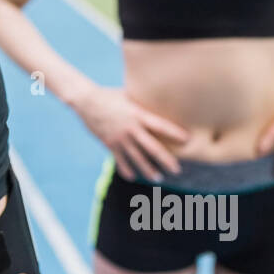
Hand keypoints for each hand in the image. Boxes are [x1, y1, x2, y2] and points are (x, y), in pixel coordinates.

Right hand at [70, 86, 188, 180]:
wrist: (86, 101)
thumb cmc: (110, 95)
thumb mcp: (128, 95)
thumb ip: (142, 102)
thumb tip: (158, 99)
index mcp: (137, 114)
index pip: (160, 125)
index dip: (174, 133)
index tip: (188, 139)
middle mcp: (130, 128)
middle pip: (152, 148)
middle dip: (166, 160)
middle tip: (177, 170)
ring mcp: (119, 138)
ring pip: (137, 158)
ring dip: (148, 170)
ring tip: (158, 178)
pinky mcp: (109, 144)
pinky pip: (120, 160)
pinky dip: (126, 169)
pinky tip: (133, 176)